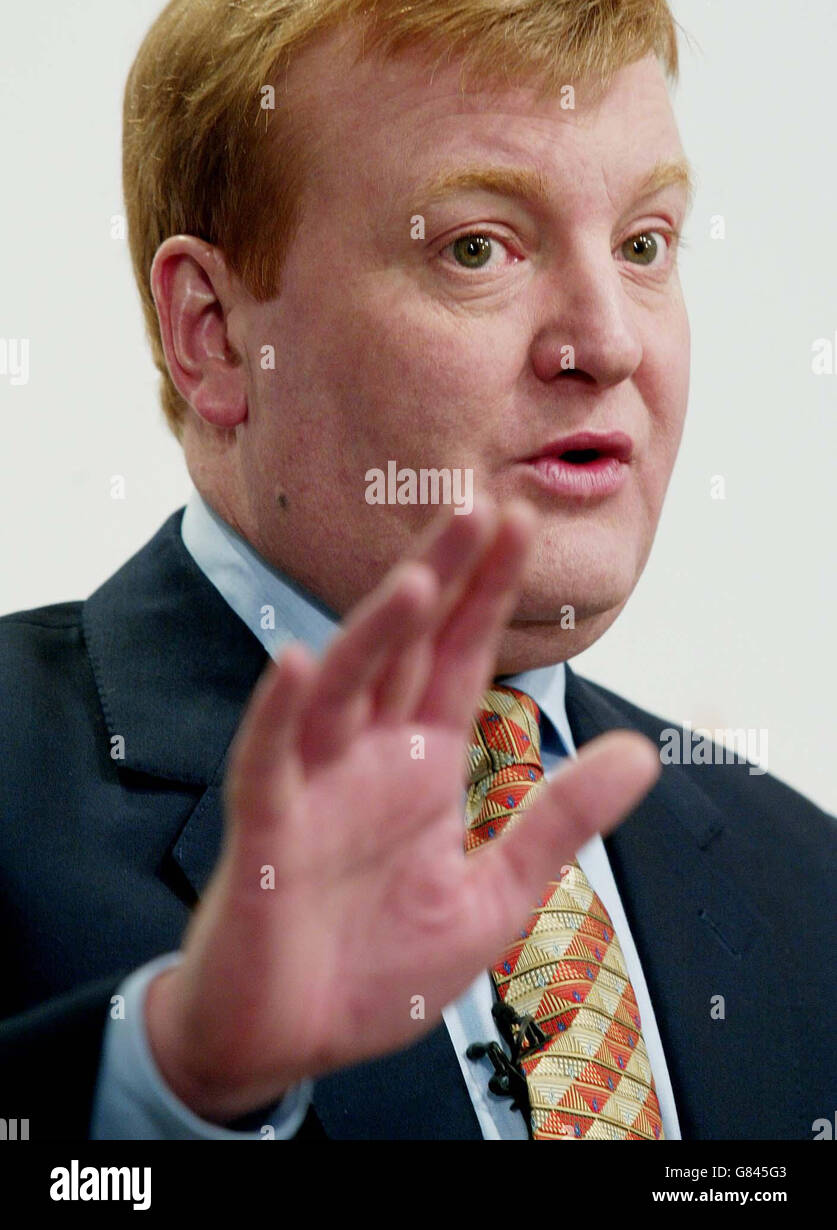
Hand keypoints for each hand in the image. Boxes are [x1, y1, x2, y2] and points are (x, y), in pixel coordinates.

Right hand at [145, 496, 659, 1122]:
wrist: (290, 1041)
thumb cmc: (377, 967)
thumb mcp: (491, 897)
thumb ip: (556, 822)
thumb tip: (641, 752)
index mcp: (421, 766)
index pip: (460, 659)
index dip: (488, 593)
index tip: (519, 522)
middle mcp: (368, 758)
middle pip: (407, 650)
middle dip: (444, 578)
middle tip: (483, 505)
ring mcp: (314, 785)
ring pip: (344, 687)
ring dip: (379, 633)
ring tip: (426, 577)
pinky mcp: (265, 829)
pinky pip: (268, 759)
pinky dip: (279, 713)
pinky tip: (299, 664)